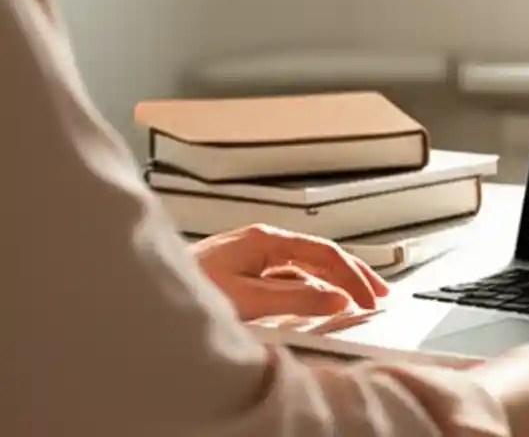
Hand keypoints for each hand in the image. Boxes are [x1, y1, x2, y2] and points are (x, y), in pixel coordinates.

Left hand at [193, 224, 389, 320]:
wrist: (139, 294)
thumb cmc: (186, 290)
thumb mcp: (249, 300)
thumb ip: (297, 300)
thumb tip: (336, 298)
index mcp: (264, 239)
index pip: (323, 253)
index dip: (352, 275)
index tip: (370, 297)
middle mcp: (259, 242)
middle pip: (318, 254)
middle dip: (352, 272)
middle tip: (379, 291)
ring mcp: (249, 256)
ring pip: (304, 265)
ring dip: (333, 280)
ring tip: (356, 295)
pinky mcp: (240, 272)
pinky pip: (287, 275)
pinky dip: (310, 287)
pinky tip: (316, 299)